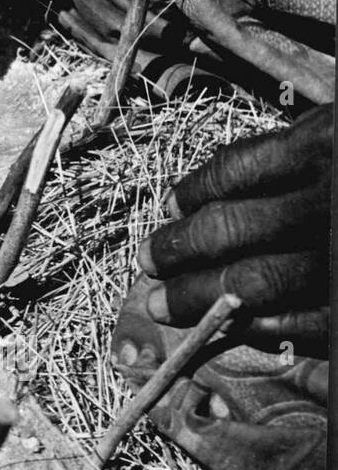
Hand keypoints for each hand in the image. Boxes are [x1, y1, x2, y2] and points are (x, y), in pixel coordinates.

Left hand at [137, 104, 332, 344]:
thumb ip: (295, 156)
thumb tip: (202, 199)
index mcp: (332, 143)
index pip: (237, 171)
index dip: (194, 193)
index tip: (172, 207)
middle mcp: (334, 200)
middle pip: (232, 230)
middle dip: (180, 250)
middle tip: (149, 262)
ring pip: (256, 282)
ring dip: (201, 296)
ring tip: (164, 302)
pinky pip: (304, 322)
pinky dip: (260, 325)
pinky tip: (235, 325)